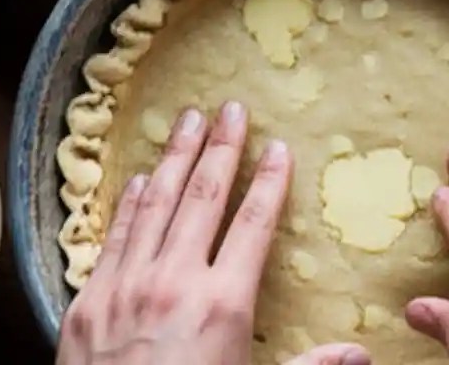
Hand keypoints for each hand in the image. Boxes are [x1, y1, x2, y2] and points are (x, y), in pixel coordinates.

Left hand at [56, 101, 369, 364]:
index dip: (269, 183)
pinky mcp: (88, 299)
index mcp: (223, 305)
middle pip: (203, 199)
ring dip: (174, 158)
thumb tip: (361, 354)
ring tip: (188, 120)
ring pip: (155, 205)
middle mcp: (174, 282)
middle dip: (220, 148)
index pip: (253, 225)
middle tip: (231, 108)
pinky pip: (113, 236)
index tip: (279, 148)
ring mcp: (125, 286)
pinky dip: (129, 202)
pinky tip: (142, 178)